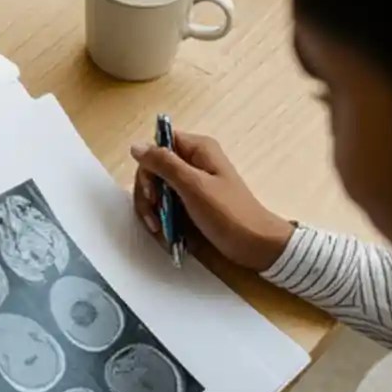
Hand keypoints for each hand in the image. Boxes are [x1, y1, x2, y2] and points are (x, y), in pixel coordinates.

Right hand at [132, 131, 293, 271]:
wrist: (255, 245)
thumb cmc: (228, 214)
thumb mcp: (194, 186)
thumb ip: (164, 164)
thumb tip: (136, 146)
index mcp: (198, 150)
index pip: (158, 145)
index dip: (149, 167)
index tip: (152, 193)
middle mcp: (193, 162)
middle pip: (154, 169)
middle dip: (148, 194)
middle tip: (154, 217)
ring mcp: (192, 184)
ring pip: (157, 189)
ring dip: (153, 210)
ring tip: (160, 229)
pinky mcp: (192, 204)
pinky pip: (167, 205)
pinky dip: (162, 218)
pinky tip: (166, 233)